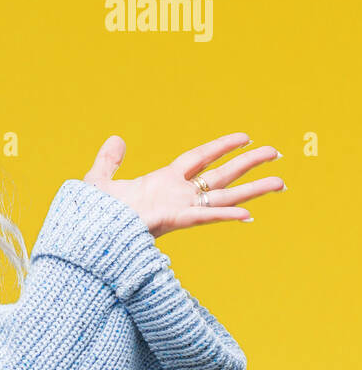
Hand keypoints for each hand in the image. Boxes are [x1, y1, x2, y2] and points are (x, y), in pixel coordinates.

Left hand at [83, 132, 284, 237]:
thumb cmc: (93, 213)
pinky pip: (204, 217)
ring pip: (224, 197)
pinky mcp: (174, 220)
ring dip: (252, 189)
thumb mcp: (100, 179)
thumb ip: (109, 160)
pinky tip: (248, 215)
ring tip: (281, 182)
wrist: (87, 232)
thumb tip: (116, 139)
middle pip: (221, 175)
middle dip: (249, 163)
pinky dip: (224, 216)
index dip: (221, 146)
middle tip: (277, 153)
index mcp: (163, 181)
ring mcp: (180, 207)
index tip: (245, 137)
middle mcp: (178, 194)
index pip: (200, 158)